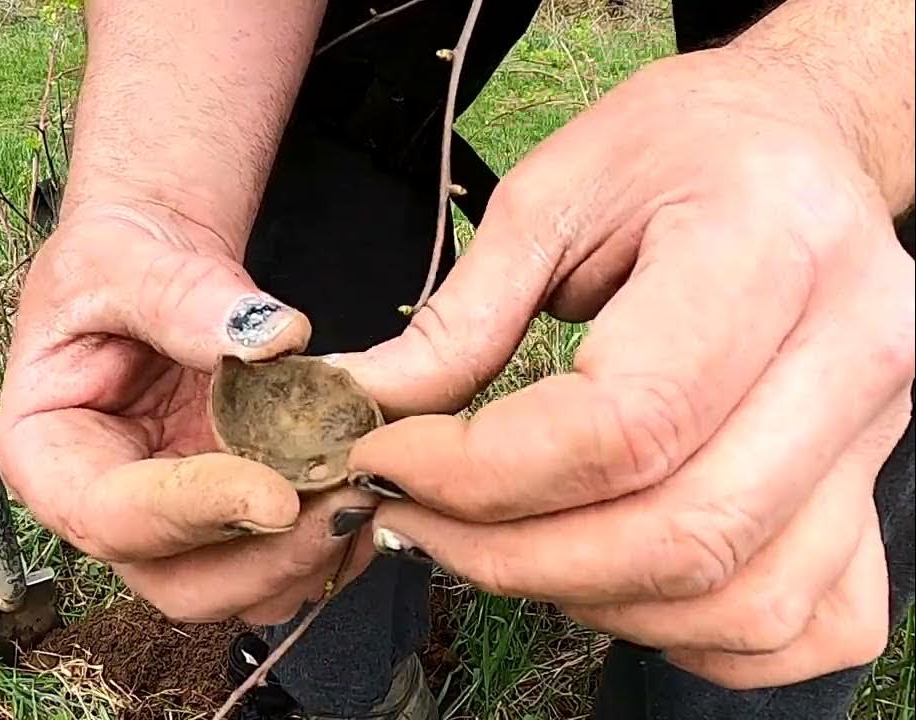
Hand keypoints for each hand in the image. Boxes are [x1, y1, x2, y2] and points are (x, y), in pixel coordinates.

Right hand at [0, 201, 373, 624]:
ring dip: (308, 558)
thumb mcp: (122, 256)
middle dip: (264, 561)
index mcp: (48, 454)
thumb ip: (180, 296)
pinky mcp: (232, 509)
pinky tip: (368, 490)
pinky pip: (282, 556)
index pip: (109, 517)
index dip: (192, 515)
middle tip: (341, 504)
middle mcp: (108, 506)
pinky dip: (331, 541)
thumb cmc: (112, 259)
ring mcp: (177, 517)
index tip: (277, 493)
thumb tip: (269, 338)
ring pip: (241, 588)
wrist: (156, 263)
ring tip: (364, 491)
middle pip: (178, 584)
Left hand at [341, 48, 913, 688]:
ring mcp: (879, 437)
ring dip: (587, 599)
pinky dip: (691, 635)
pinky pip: (802, 623)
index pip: (626, 425)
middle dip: (512, 556)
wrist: (793, 145)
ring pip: (738, 600)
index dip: (481, 471)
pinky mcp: (873, 487)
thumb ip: (461, 314)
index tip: (387, 458)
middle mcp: (853, 356)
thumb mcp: (550, 192)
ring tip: (496, 542)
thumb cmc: (674, 150)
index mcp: (771, 252)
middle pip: (679, 535)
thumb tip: (371, 407)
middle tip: (415, 518)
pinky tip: (609, 578)